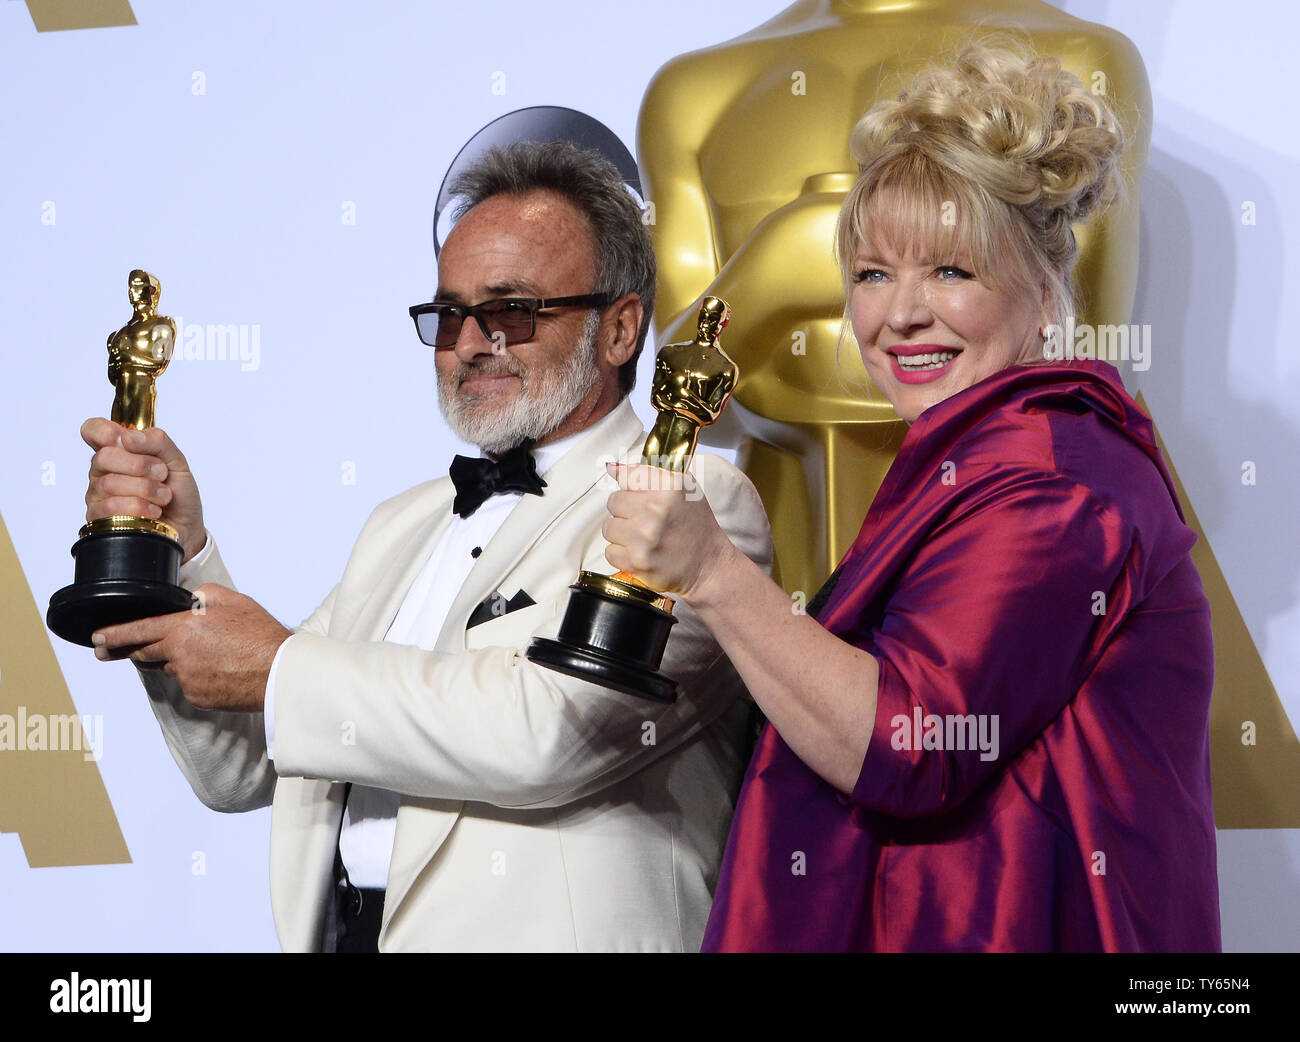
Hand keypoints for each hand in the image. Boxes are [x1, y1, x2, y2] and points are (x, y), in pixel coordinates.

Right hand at [82, 418, 205, 562]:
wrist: (186, 526)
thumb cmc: (178, 492)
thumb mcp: (177, 461)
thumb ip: (157, 441)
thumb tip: (129, 436)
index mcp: (118, 451)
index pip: (93, 430)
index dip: (103, 431)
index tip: (125, 439)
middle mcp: (103, 471)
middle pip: (104, 457)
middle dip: (141, 466)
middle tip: (161, 474)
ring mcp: (98, 495)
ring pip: (111, 484)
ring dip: (146, 489)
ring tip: (163, 497)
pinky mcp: (100, 519)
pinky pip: (112, 507)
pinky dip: (140, 508)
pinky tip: (153, 512)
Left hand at [91, 584, 290, 711]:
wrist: (279, 672)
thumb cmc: (259, 635)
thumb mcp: (233, 600)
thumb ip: (204, 595)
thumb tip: (190, 599)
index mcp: (183, 628)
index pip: (139, 630)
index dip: (114, 633)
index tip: (97, 636)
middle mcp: (179, 655)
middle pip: (144, 653)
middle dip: (126, 650)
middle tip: (109, 650)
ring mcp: (186, 678)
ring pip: (171, 667)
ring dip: (177, 660)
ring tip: (207, 654)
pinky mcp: (197, 696)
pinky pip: (190, 683)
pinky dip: (198, 675)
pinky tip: (220, 669)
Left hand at [602, 462, 738, 601]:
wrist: (707, 565)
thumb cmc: (695, 525)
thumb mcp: (683, 488)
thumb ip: (647, 473)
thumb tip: (611, 468)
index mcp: (669, 487)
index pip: (627, 476)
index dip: (632, 487)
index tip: (640, 496)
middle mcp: (656, 510)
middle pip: (614, 501)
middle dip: (626, 511)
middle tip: (646, 520)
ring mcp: (645, 537)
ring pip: (609, 527)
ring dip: (622, 534)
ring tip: (643, 538)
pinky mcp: (636, 561)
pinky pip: (610, 552)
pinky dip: (622, 554)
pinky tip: (641, 553)